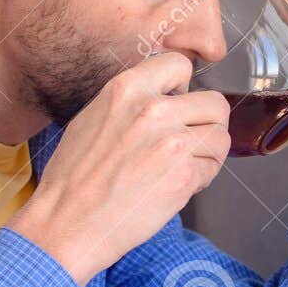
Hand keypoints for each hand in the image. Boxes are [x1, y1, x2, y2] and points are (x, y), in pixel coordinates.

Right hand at [7, 52, 228, 284]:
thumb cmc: (73, 177)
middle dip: (207, 123)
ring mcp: (173, 143)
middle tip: (190, 140)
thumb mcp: (94, 117)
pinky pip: (212, 168)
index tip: (178, 103)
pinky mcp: (184, 176)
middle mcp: (154, 110)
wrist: (67, 222)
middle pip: (214, 103)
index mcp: (128, 89)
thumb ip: (133, 102)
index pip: (181, 64)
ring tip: (182, 165)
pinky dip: (201, 178)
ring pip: (221, 137)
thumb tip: (167, 97)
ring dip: (208, 153)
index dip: (183, 87)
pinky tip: (175, 186)